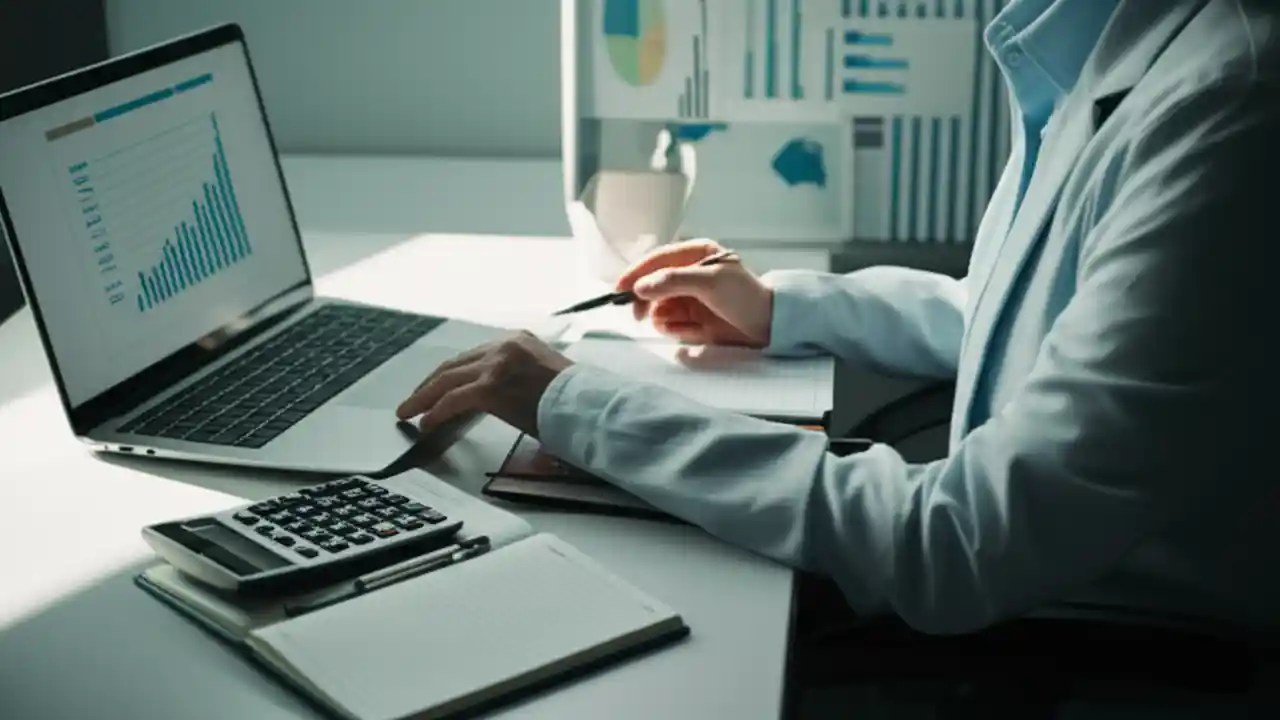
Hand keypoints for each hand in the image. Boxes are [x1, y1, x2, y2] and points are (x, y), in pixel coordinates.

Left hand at [395, 331, 571, 437]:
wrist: (587, 405)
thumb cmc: (574, 399)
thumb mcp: (544, 375)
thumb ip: (519, 377)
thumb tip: (502, 396)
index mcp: (518, 341)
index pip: (474, 355)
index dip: (451, 373)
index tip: (438, 384)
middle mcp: (504, 346)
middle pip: (455, 364)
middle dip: (431, 383)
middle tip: (415, 399)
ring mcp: (496, 364)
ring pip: (447, 379)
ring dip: (424, 397)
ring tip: (409, 412)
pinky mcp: (491, 387)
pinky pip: (453, 400)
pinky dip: (436, 412)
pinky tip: (426, 423)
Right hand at [616, 238, 773, 346]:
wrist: (770, 327)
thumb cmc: (743, 297)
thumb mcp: (709, 282)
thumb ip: (673, 281)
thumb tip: (640, 288)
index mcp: (696, 255)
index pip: (658, 260)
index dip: (636, 273)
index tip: (619, 289)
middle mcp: (691, 273)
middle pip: (653, 284)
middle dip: (646, 300)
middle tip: (639, 316)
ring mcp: (692, 297)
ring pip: (659, 307)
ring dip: (662, 317)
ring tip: (678, 324)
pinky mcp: (694, 319)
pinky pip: (671, 323)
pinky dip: (674, 329)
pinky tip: (689, 332)